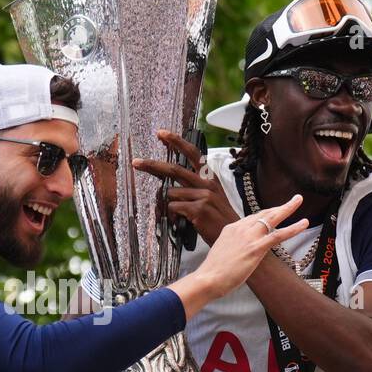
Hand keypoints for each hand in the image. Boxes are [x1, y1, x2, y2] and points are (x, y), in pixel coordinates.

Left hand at [134, 129, 239, 245]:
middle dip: (153, 165)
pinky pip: (173, 207)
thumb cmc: (218, 219)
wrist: (234, 237)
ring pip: (170, 193)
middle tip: (137, 162)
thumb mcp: (211, 197)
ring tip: (175, 215)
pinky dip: (171, 215)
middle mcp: (207, 183)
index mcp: (210, 177)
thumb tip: (167, 186)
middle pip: (174, 169)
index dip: (176, 142)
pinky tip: (178, 221)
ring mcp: (203, 195)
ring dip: (166, 204)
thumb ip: (193, 187)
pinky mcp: (198, 209)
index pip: (193, 153)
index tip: (162, 134)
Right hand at [194, 197, 308, 295]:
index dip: (266, 214)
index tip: (275, 212)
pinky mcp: (256, 248)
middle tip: (293, 200)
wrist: (208, 278)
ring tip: (298, 201)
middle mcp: (240, 229)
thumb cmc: (213, 271)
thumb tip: (241, 252)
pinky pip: (278, 235)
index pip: (252, 217)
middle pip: (263, 213)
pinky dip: (293, 228)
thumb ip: (233, 247)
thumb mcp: (222, 252)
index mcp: (231, 229)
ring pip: (272, 218)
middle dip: (280, 206)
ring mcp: (248, 237)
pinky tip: (303, 223)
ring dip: (288, 208)